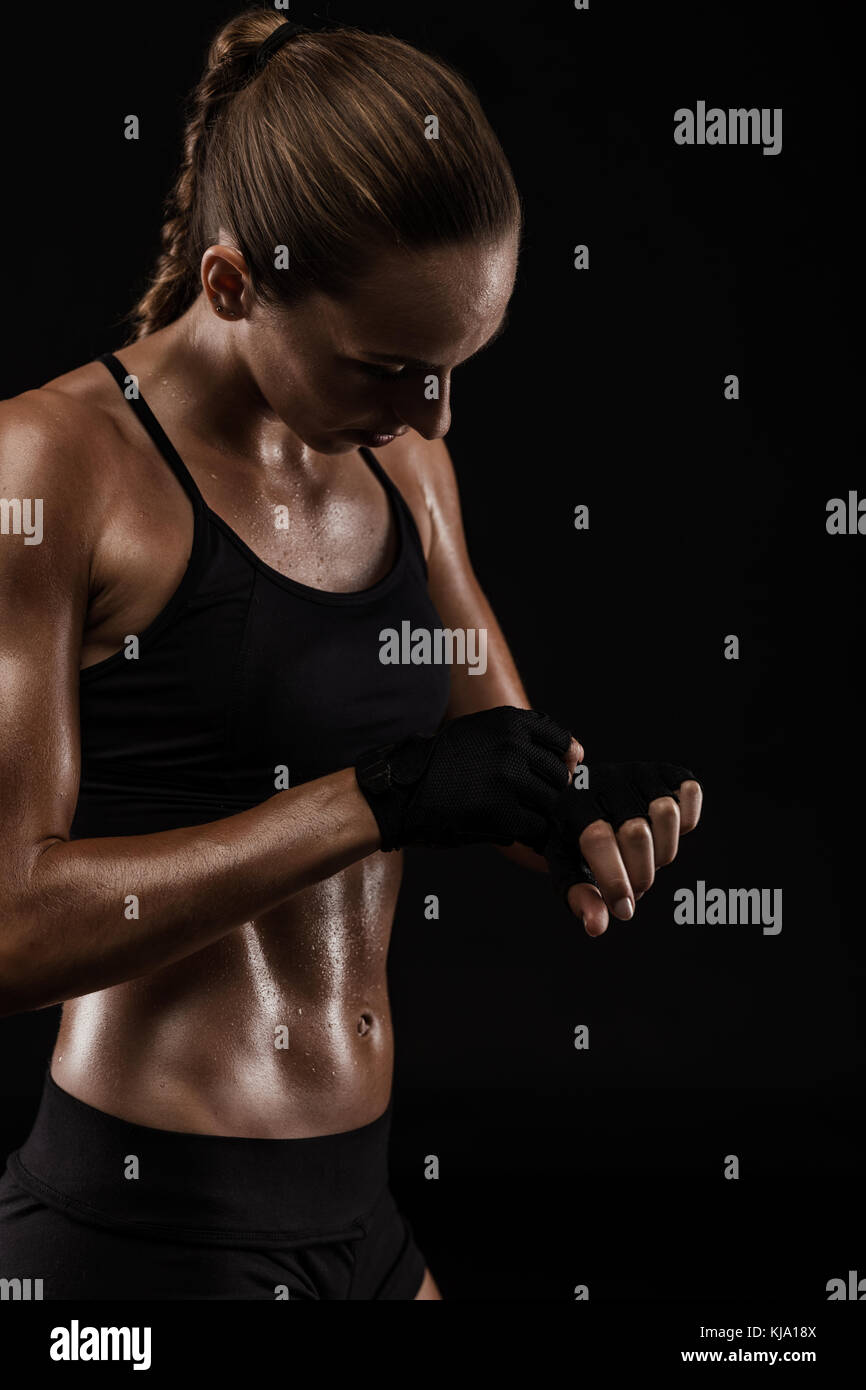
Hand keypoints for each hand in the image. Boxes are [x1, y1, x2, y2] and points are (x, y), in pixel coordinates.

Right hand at [355, 706, 577, 850]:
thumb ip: (522, 738)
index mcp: (509, 721)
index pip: (562, 741)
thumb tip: (577, 756)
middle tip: (530, 801)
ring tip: (517, 815)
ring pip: (550, 802)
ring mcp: (509, 779)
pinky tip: (507, 828)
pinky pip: (535, 826)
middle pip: (559, 776)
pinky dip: (527, 832)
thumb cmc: (442, 764)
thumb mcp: (479, 731)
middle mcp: (513, 745)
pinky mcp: (502, 812)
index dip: (564, 760)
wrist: (401, 791)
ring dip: (539, 813)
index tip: (558, 772)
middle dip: (550, 791)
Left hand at [543, 760, 702, 935]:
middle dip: (640, 874)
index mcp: (573, 804)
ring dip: (663, 851)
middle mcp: (605, 780)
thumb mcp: (568, 869)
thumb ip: (580, 898)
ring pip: (668, 813)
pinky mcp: (666, 771)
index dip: (614, 880)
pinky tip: (663, 832)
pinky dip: (687, 817)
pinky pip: (691, 793)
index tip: (623, 910)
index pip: (598, 839)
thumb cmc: (575, 842)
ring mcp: (637, 772)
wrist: (587, 800)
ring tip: (646, 860)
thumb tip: (598, 927)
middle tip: (633, 887)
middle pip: (637, 832)